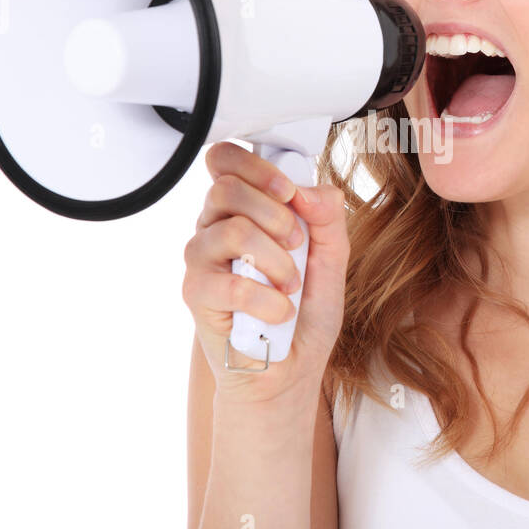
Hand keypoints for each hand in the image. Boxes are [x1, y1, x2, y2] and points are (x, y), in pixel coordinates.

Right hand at [182, 142, 348, 405]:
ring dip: (277, 260)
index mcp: (241, 209)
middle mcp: (213, 227)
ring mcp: (201, 260)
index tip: (289, 192)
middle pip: (227, 187)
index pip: (226, 159)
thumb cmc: (304, 313)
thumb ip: (327, 217)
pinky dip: (268, 300)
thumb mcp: (332, 258)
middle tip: (298, 245)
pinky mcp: (196, 295)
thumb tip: (307, 191)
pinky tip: (280, 313)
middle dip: (277, 214)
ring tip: (291, 287)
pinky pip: (231, 282)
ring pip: (232, 229)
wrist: (291, 369)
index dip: (258, 167)